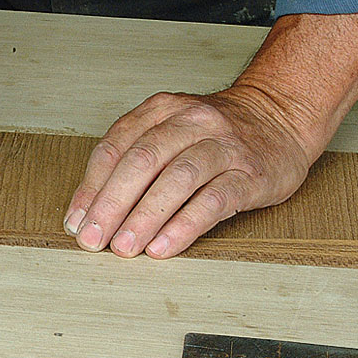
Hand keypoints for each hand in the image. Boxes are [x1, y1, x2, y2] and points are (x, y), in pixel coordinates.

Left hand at [62, 85, 317, 258]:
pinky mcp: (252, 174)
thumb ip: (133, 161)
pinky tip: (163, 246)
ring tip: (124, 247)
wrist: (281, 118)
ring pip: (177, 179)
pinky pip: (215, 200)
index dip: (91, 187)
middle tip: (93, 238)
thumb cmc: (214, 135)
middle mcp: (192, 122)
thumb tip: (90, 212)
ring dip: (144, 217)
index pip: (116, 147)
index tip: (76, 221)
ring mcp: (224, 146)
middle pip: (142, 161)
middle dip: (111, 204)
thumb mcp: (170, 131)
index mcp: (162, 110)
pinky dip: (185, 225)